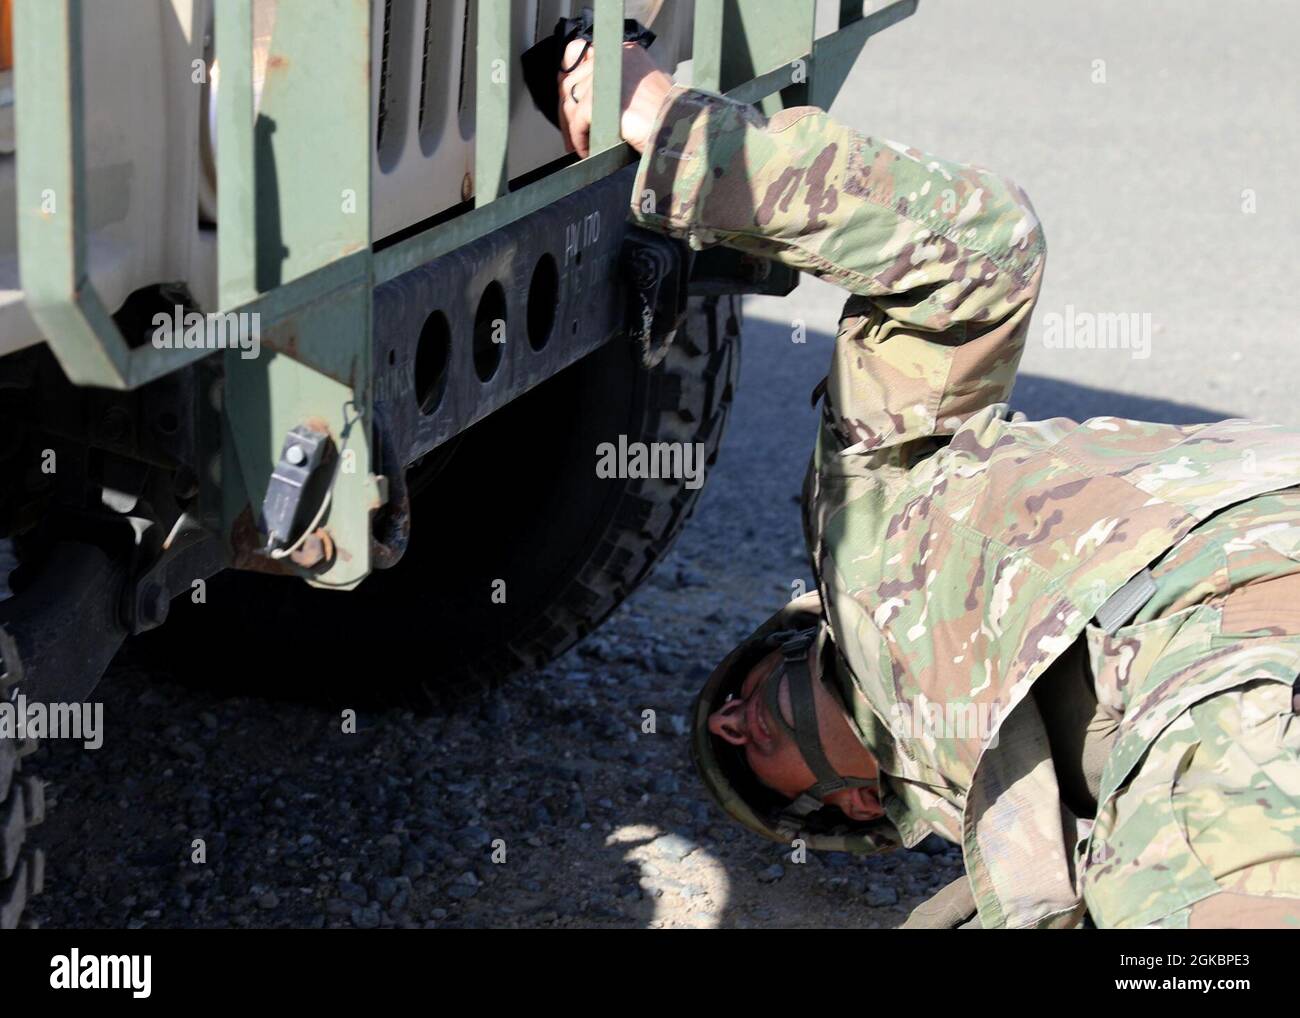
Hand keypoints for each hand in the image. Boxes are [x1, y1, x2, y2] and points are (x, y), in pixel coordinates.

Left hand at [556, 39, 673, 157]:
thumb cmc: (669, 119)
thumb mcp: (645, 92)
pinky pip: (578, 120)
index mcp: (625, 52)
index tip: (571, 105)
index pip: (580, 56)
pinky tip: (587, 150)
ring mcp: (608, 76)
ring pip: (572, 102)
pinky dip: (579, 138)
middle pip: (572, 81)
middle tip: (573, 134)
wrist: (681, 130)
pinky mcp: (602, 98)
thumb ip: (620, 88)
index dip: (571, 81)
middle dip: (568, 111)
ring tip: (580, 146)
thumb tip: (590, 102)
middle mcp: (615, 57)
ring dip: (572, 128)